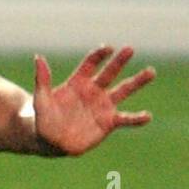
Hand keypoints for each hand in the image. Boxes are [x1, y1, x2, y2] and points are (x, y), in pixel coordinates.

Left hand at [33, 47, 154, 156]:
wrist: (50, 140)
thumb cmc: (44, 118)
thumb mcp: (41, 98)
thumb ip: (42, 79)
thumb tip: (38, 57)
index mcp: (78, 82)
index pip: (90, 64)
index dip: (98, 55)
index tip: (108, 48)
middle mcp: (93, 91)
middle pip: (109, 72)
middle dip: (119, 61)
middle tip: (130, 49)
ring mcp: (103, 106)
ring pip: (123, 91)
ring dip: (137, 81)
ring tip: (151, 72)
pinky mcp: (108, 122)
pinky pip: (126, 119)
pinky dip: (137, 118)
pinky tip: (147, 116)